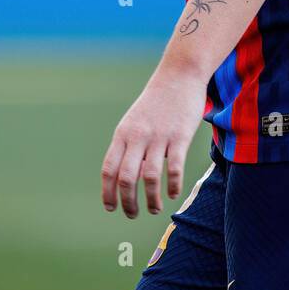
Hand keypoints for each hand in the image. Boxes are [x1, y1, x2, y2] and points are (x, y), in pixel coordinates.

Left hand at [101, 65, 207, 218]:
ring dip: (150, 199)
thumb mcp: (134, 121)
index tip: (111, 207)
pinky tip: (172, 194)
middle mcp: (138, 136)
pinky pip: (174, 168)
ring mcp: (159, 136)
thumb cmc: (156, 101)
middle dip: (127, 202)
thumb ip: (129, 147)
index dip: (107, 192)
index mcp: (123, 134)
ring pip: (150, 177)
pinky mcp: (180, 136)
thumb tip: (129, 178)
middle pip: (126, 178)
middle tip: (132, 214)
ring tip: (153, 209)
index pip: (109, 169)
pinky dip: (172, 186)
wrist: (179, 75)